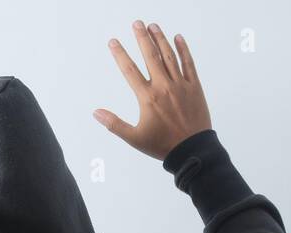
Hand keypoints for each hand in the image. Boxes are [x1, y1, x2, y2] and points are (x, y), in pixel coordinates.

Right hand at [94, 21, 211, 160]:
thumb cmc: (163, 146)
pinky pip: (188, 64)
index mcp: (147, 98)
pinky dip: (183, 50)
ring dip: (160, 39)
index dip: (120, 54)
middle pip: (150, 56)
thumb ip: (114, 124)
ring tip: (153, 26)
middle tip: (136, 23)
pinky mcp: (194, 87)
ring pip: (169, 56)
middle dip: (142, 38)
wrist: (192, 150)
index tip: (113, 42)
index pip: (130, 70)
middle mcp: (163, 87)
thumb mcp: (135, 138)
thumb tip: (96, 113)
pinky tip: (178, 38)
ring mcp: (180, 85)